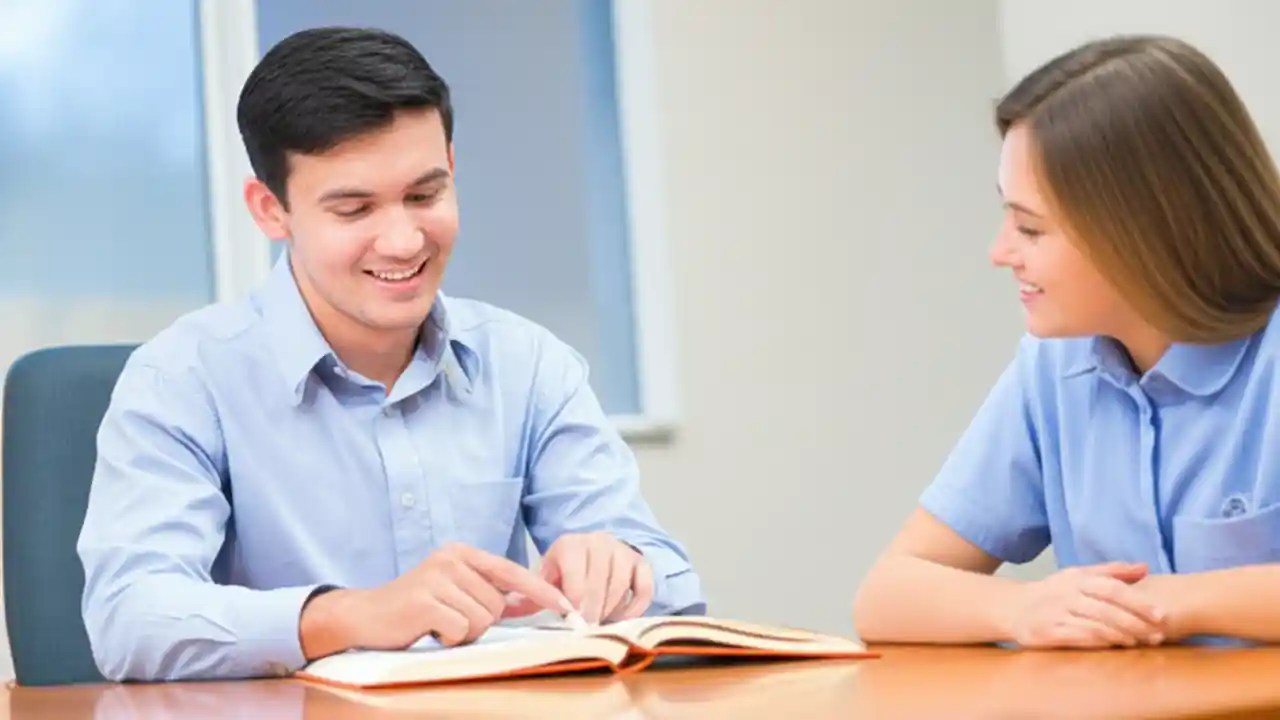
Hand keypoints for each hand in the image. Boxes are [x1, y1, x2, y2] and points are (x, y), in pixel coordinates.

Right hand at [300, 542, 570, 657]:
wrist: (364, 617)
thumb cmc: (414, 608)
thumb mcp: (452, 590)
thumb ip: (485, 591)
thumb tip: (527, 603)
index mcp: (461, 553)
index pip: (511, 571)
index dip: (540, 591)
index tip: (566, 606)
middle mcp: (450, 559)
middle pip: (498, 605)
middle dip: (480, 622)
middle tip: (450, 621)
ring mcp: (436, 577)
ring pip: (482, 619)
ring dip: (463, 632)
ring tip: (438, 625)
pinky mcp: (425, 600)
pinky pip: (461, 630)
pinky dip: (449, 638)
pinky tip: (428, 631)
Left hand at [514, 532, 653, 623]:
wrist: (592, 550)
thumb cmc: (565, 571)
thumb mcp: (547, 576)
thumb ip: (535, 593)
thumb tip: (514, 608)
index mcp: (571, 544)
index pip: (575, 572)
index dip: (574, 599)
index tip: (571, 618)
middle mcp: (599, 542)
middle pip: (599, 582)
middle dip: (592, 610)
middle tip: (586, 629)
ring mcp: (622, 551)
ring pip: (621, 585)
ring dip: (610, 610)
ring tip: (600, 623)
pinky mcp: (641, 563)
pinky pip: (644, 588)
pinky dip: (635, 608)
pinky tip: (621, 618)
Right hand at [1004, 562, 1167, 648]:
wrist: (1013, 607)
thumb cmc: (1053, 592)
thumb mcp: (1078, 575)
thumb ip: (1112, 571)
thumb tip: (1146, 567)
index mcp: (1077, 579)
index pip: (1112, 587)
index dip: (1138, 601)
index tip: (1161, 614)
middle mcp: (1066, 594)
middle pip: (1106, 608)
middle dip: (1135, 623)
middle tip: (1158, 635)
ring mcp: (1056, 613)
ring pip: (1094, 624)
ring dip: (1121, 635)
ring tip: (1142, 642)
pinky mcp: (1047, 632)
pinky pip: (1077, 637)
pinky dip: (1099, 642)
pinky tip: (1115, 647)